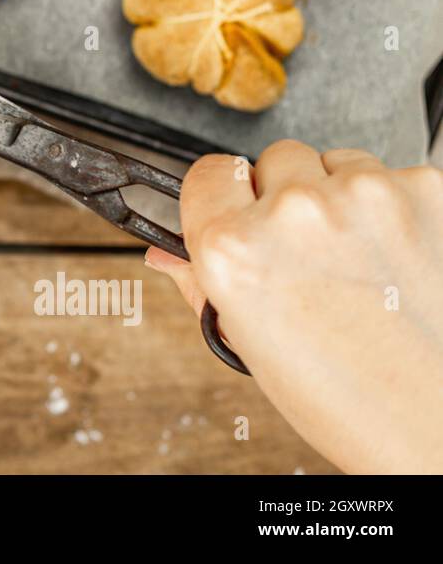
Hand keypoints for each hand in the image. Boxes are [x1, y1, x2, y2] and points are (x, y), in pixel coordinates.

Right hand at [148, 140, 442, 472]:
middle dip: (286, 196)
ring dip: (341, 197)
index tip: (236, 207)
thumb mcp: (251, 343)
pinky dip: (395, 208)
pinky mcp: (425, 191)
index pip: (208, 173)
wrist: (437, 424)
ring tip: (357, 260)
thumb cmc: (349, 400)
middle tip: (308, 252)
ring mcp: (363, 196)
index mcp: (234, 250)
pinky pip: (393, 176)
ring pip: (336, 163)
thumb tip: (169, 254)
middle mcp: (293, 213)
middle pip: (274, 160)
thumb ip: (204, 283)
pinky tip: (397, 258)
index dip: (222, 194)